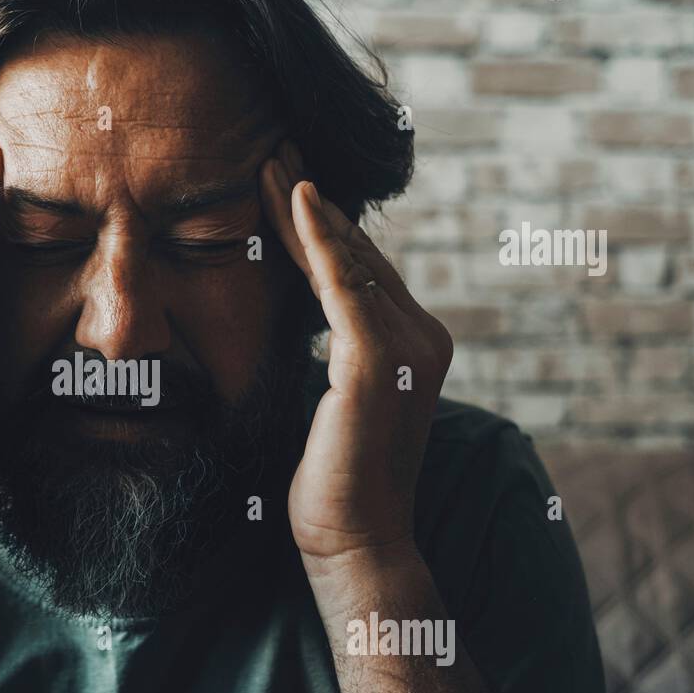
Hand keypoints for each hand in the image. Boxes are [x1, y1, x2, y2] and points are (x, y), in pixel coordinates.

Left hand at [260, 139, 452, 577]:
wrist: (354, 541)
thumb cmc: (334, 483)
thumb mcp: (333, 403)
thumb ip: (333, 357)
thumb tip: (305, 323)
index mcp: (413, 346)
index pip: (361, 272)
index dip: (323, 229)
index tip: (287, 187)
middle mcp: (422, 337)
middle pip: (359, 255)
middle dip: (313, 204)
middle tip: (276, 152)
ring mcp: (405, 347)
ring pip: (351, 259)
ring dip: (308, 208)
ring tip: (271, 162)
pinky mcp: (375, 361)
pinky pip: (342, 285)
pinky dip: (319, 240)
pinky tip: (294, 201)